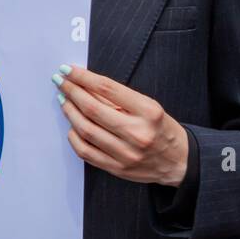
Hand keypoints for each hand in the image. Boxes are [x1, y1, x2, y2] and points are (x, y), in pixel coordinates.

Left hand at [54, 64, 188, 186]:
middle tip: (60, 82)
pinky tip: (72, 125)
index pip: (107, 89)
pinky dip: (74, 136)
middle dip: (71, 92)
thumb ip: (118, 97)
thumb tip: (84, 83)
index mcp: (148, 112)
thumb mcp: (148, 106)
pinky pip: (85, 151)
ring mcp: (126, 153)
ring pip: (86, 130)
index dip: (83, 77)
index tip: (68, 70)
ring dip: (69, 111)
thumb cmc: (161, 128)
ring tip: (63, 100)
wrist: (179, 161)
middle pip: (92, 109)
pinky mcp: (117, 168)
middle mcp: (137, 133)